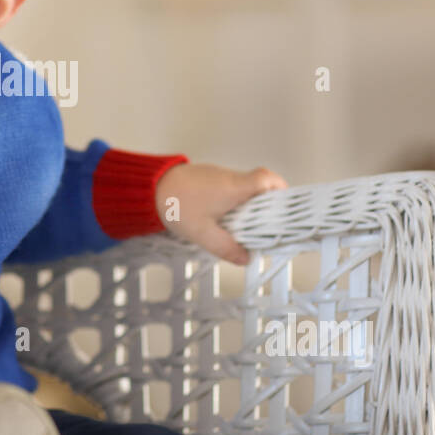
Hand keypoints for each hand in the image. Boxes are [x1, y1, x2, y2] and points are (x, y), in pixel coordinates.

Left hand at [154, 163, 287, 264]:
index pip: (267, 179)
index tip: (284, 206)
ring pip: (242, 187)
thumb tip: (246, 258)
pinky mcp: (207, 177)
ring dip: (246, 205)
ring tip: (240, 227)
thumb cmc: (176, 205)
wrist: (149, 187)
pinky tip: (221, 218)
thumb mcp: (203, 234)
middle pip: (258, 185)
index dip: (281, 189)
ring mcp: (217, 175)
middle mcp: (229, 177)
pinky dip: (231, 201)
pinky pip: (228, 187)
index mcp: (234, 187)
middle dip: (265, 205)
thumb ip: (227, 248)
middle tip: (264, 225)